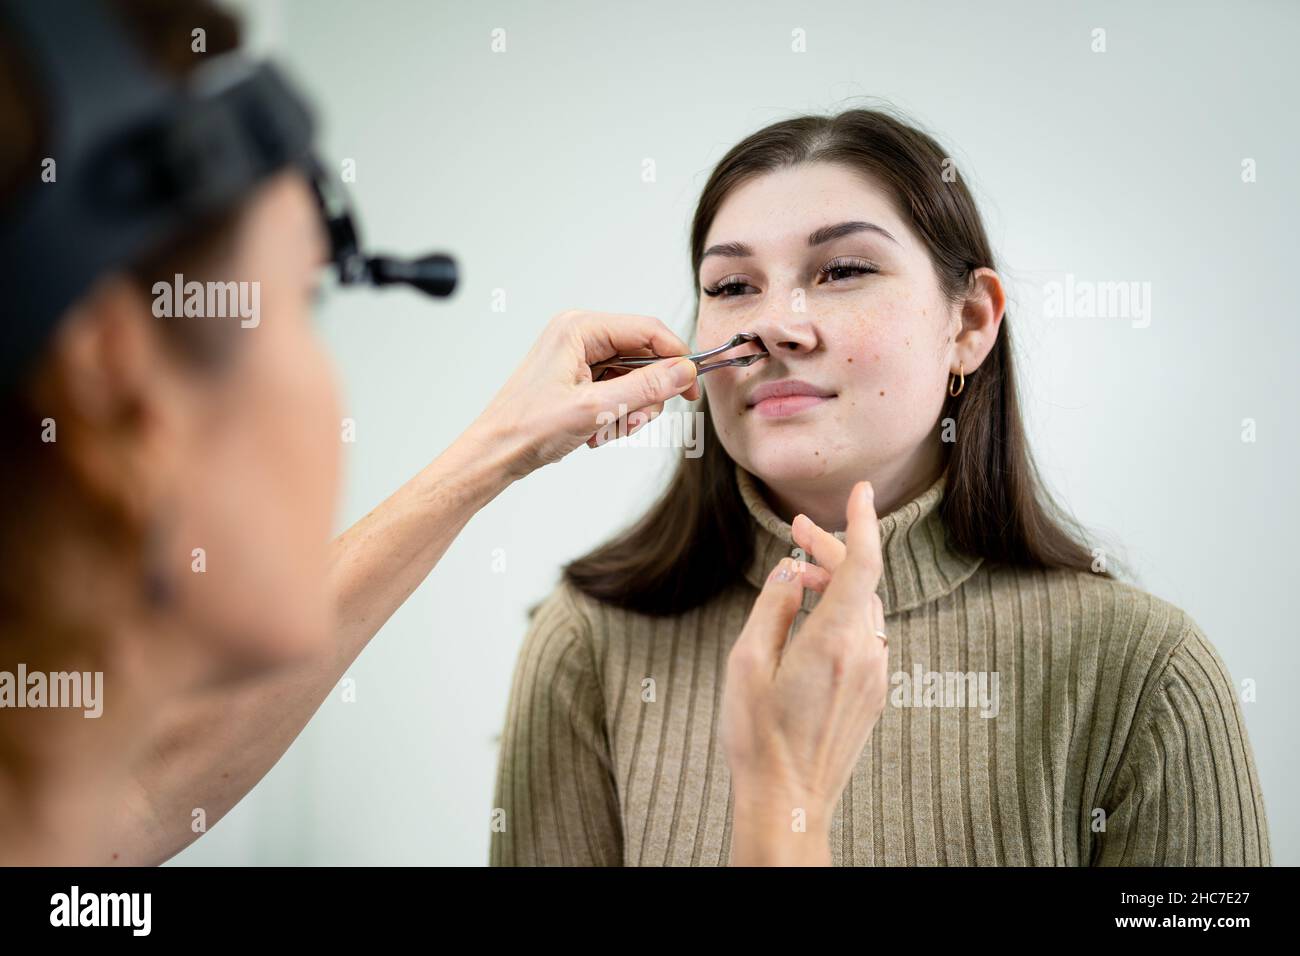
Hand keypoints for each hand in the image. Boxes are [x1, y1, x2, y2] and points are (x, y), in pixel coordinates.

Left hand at [465, 310, 700, 480]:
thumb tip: (684, 372)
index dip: (676, 358)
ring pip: (633, 378)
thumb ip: (646, 387)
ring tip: (606, 432)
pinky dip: (616, 415)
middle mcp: (580, 336)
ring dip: (629, 409)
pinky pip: (617, 391)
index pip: (648, 330)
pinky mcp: (578, 378)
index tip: (692, 388)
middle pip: (643, 356)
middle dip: (645, 394)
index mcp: (580, 328)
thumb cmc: (528, 427)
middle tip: (633, 421)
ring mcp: (579, 357)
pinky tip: (596, 433)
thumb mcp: (596, 409)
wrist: (496, 453)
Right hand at [721, 481, 888, 865]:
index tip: (857, 491)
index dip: (862, 521)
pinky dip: (845, 613)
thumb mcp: (746, 661)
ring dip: (838, 583)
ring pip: (867, 606)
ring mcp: (876, 675)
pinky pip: (867, 634)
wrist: (789, 801)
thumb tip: (795, 570)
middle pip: (862, 580)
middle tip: (798, 531)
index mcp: (834, 641)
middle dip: (831, 550)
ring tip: (801, 580)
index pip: (863, 563)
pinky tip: (813, 622)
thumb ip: (774, 605)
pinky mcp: (875, 692)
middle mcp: (866, 653)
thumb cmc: (758, 735)